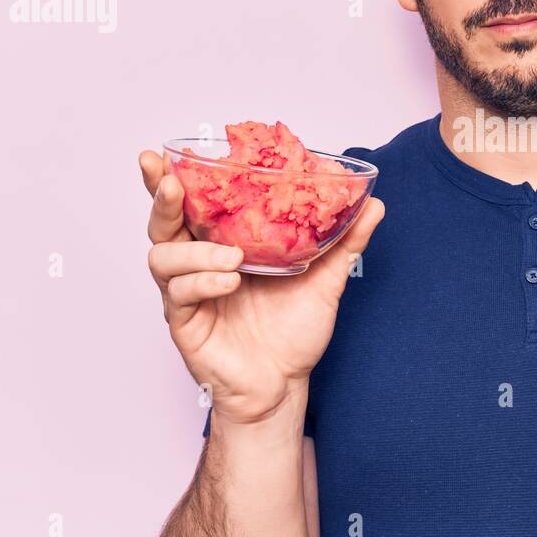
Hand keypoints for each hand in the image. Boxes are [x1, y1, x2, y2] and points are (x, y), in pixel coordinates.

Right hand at [139, 148, 383, 426]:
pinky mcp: (185, 322)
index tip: (163, 153)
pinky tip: (229, 282)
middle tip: (170, 182)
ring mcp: (186, 292)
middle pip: (162, 222)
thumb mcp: (325, 280)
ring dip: (195, 251)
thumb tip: (376, 202)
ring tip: (233, 258)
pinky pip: (180, 294)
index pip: (191, 203)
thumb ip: (346, 242)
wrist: (284, 383)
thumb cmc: (293, 331)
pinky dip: (203, 282)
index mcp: (222, 243)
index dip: (171, 177)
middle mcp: (197, 263)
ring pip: (164, 256)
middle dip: (160, 197)